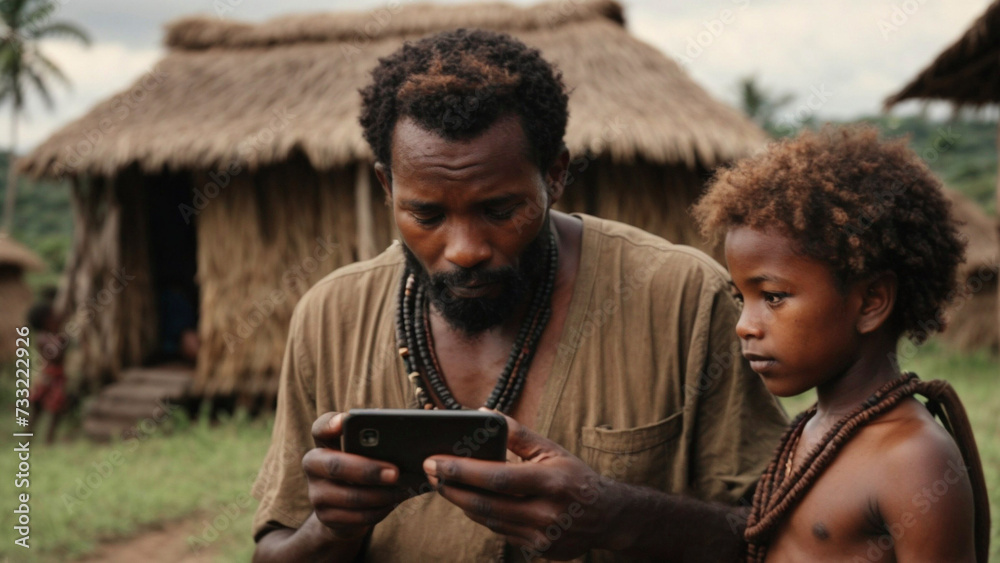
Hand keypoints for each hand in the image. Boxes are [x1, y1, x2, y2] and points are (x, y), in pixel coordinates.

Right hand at [301, 412, 410, 539]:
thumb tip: (398, 431)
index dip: (331, 423)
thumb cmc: (362, 467)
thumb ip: (374, 439)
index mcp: (324, 442)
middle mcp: (314, 465)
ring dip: (381, 495)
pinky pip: (357, 516)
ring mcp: (316, 493)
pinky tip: (393, 502)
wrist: (344, 508)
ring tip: (403, 489)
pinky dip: (379, 510)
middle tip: (395, 472)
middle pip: (335, 465)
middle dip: (368, 470)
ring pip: (350, 496)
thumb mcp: (364, 450)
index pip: (321, 428)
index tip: (345, 420)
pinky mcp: (325, 517)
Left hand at [423, 413, 629, 559]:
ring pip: (489, 521)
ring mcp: (541, 536)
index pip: (497, 478)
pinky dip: (482, 516)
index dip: (462, 471)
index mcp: (551, 482)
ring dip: (462, 503)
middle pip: (486, 505)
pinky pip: (500, 532)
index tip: (435, 461)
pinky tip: (469, 501)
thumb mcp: (552, 449)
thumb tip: (483, 414)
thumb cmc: (575, 476)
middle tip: (429, 472)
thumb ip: (518, 434)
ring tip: (443, 484)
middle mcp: (546, 513)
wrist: (607, 516)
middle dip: (451, 488)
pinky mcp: (538, 550)